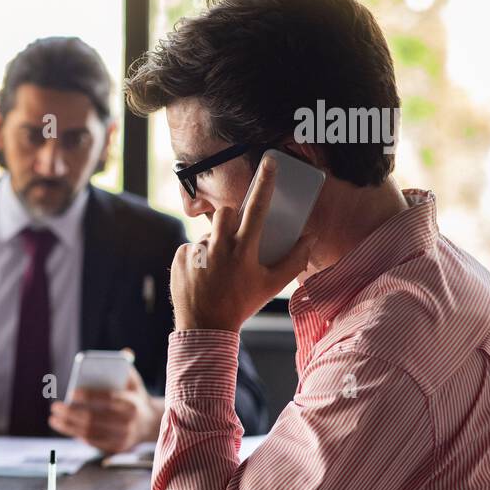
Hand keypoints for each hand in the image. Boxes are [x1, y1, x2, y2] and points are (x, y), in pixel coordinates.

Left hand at [48, 366, 161, 452]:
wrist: (149, 423)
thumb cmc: (133, 395)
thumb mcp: (134, 381)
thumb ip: (126, 367)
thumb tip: (125, 352)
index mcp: (131, 403)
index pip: (108, 399)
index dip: (89, 396)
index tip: (71, 392)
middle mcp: (128, 422)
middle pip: (94, 418)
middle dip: (71, 413)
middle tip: (55, 407)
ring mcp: (123, 437)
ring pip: (90, 432)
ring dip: (68, 425)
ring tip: (54, 418)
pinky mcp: (117, 447)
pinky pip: (92, 442)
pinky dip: (76, 434)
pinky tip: (64, 426)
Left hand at [171, 156, 316, 332]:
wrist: (205, 327)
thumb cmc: (242, 305)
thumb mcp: (272, 285)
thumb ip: (295, 259)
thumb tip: (310, 238)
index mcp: (243, 248)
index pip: (257, 207)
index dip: (265, 183)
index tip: (269, 162)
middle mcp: (217, 245)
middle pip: (225, 213)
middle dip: (231, 220)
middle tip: (237, 240)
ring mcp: (196, 251)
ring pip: (208, 233)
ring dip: (215, 243)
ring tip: (220, 269)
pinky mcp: (179, 258)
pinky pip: (191, 248)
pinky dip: (199, 258)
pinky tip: (204, 276)